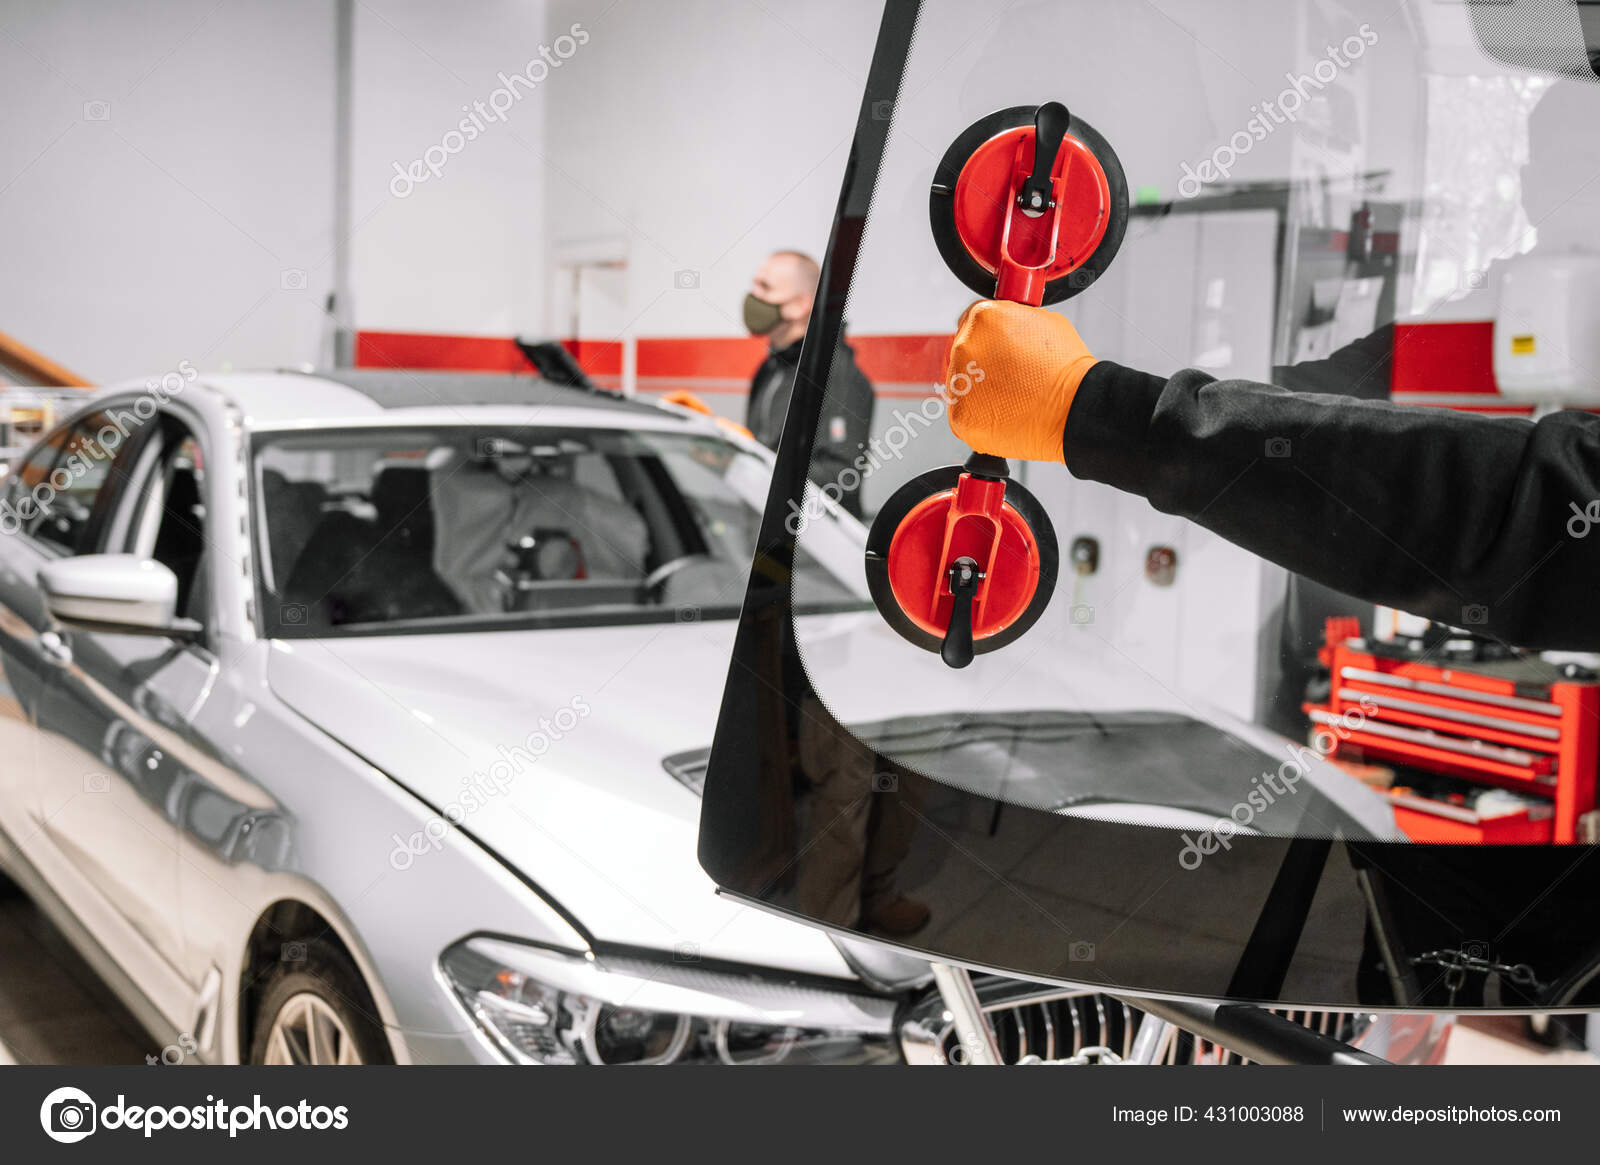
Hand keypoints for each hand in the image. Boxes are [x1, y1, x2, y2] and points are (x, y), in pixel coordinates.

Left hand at [944, 299, 1096, 462]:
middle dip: (983, 364)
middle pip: (964, 353)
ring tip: (1011, 396)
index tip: (996, 347)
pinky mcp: (960, 416)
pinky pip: (963, 414)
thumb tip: (1007, 326)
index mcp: (983, 318)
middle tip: (1010, 376)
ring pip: (961, 385)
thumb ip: (1014, 319)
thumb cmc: (1065, 369)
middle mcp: (965, 347)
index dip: (988, 336)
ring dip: (980, 390)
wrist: (1072, 408)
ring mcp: (959, 383)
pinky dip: (980, 416)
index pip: (971, 321)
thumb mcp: (1045, 321)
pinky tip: (1004, 413)